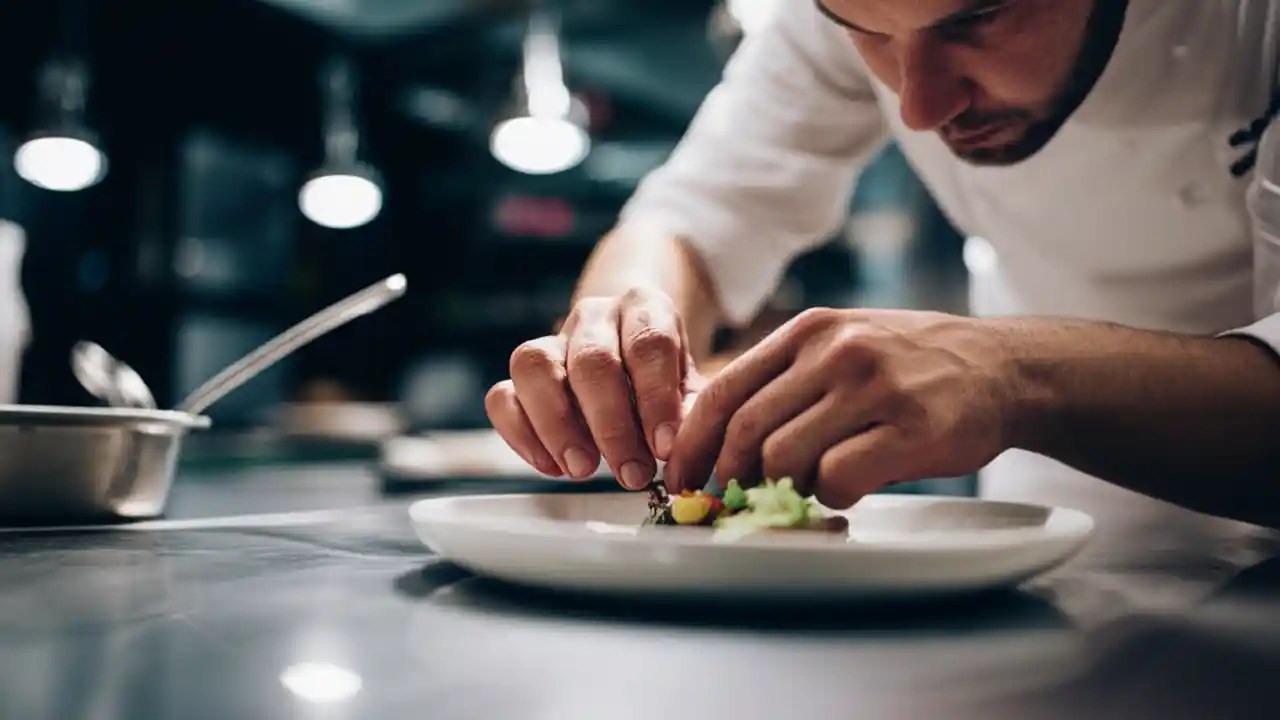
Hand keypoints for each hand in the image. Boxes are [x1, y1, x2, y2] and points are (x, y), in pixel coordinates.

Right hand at [486, 288, 702, 489]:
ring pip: (535, 367)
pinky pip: (501, 396)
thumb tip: (680, 450)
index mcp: (644, 307)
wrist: (632, 353)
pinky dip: (522, 435)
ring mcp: (552, 340)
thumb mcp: (690, 386)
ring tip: (584, 470)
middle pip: (592, 361)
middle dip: (612, 426)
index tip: (663, 448)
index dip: (656, 399)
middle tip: (631, 472)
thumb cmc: (663, 377)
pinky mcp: (522, 372)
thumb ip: (690, 413)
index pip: (648, 344)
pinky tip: (551, 467)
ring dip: (558, 426)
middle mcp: (594, 315)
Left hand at [665, 308, 1017, 507]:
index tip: (683, 478)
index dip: (693, 443)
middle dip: (726, 479)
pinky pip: (837, 476)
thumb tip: (719, 441)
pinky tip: (844, 492)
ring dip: (779, 490)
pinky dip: (827, 497)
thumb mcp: (844, 346)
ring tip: (797, 496)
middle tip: (727, 504)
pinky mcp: (911, 428)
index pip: (723, 390)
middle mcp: (836, 351)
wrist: (1004, 367)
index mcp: (809, 331)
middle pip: (745, 430)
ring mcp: (874, 387)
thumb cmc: (912, 367)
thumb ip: (788, 380)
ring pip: (784, 456)